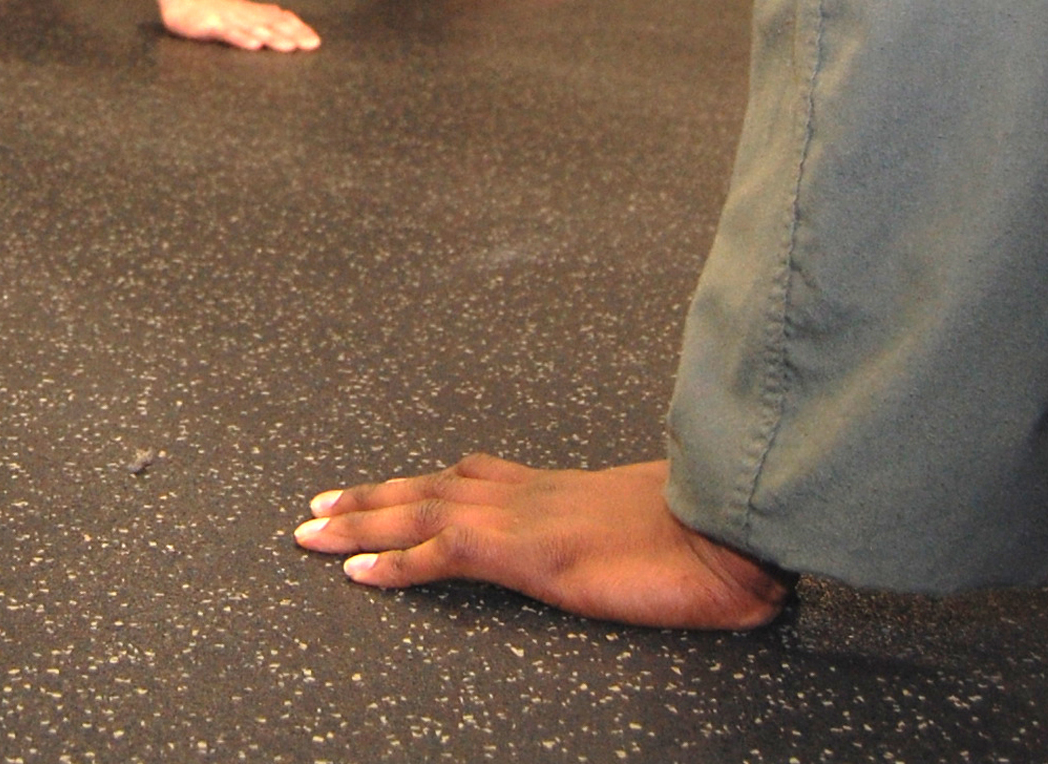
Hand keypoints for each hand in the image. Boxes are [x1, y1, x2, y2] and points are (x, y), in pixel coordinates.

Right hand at [155, 0, 319, 51]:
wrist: (181, 1)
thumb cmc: (213, 11)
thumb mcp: (240, 12)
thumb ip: (262, 16)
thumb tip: (287, 16)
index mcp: (252, 12)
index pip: (279, 19)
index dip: (298, 28)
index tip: (315, 41)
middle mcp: (244, 13)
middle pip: (271, 23)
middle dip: (292, 34)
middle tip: (310, 44)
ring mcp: (228, 18)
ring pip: (253, 27)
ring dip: (272, 37)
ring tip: (289, 46)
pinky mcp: (211, 25)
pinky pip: (228, 32)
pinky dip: (241, 37)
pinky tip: (253, 44)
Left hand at [294, 457, 787, 629]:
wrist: (737, 529)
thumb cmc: (718, 538)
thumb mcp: (666, 535)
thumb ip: (640, 537)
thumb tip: (661, 551)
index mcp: (563, 490)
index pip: (478, 476)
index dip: (427, 483)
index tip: (391, 487)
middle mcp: (533, 493)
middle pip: (432, 486)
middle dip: (373, 496)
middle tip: (320, 504)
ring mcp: (525, 517)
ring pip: (418, 510)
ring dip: (359, 520)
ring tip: (310, 529)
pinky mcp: (525, 551)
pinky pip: (439, 553)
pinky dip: (392, 562)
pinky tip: (354, 572)